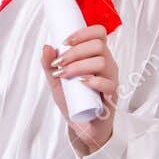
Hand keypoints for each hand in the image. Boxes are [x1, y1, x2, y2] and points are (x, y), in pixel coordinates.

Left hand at [41, 24, 118, 154]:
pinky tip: (82, 83)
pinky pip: (108, 84)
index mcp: (97, 56)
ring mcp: (111, 80)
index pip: (99, 34)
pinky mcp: (112, 96)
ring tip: (65, 75)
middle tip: (59, 62)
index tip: (64, 41)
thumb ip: (50, 65)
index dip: (83, 32)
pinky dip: (94, 81)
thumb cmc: (74, 102)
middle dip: (75, 51)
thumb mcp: (57, 82)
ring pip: (102, 62)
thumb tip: (46, 47)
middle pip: (99, 45)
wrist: (82, 126)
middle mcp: (107, 65)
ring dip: (79, 66)